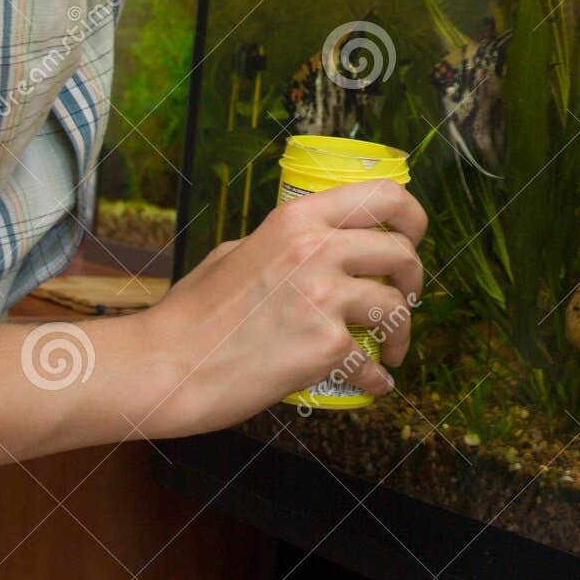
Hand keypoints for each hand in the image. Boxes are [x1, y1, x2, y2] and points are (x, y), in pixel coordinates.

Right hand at [140, 180, 426, 435]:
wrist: (166, 364)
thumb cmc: (193, 314)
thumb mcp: (237, 252)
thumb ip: (285, 244)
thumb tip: (319, 245)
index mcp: (297, 219)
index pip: (383, 196)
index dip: (412, 216)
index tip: (413, 237)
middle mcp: (316, 249)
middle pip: (401, 253)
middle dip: (413, 280)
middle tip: (405, 297)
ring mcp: (322, 297)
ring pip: (396, 307)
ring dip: (400, 333)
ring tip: (390, 349)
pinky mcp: (324, 346)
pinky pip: (371, 361)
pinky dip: (377, 377)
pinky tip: (373, 382)